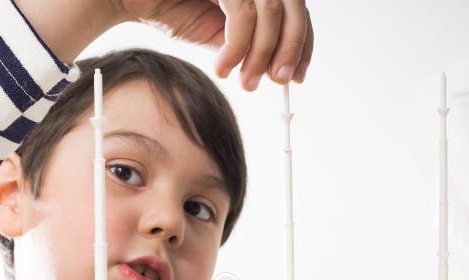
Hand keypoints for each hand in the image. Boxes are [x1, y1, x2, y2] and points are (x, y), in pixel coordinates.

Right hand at [115, 0, 312, 89]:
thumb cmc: (167, 7)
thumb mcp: (215, 31)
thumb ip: (244, 42)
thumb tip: (271, 66)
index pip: (294, 8)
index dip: (300, 42)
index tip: (296, 76)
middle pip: (292, 5)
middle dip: (288, 48)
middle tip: (278, 81)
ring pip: (270, 11)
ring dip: (261, 54)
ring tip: (247, 82)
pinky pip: (241, 14)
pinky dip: (237, 48)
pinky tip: (223, 68)